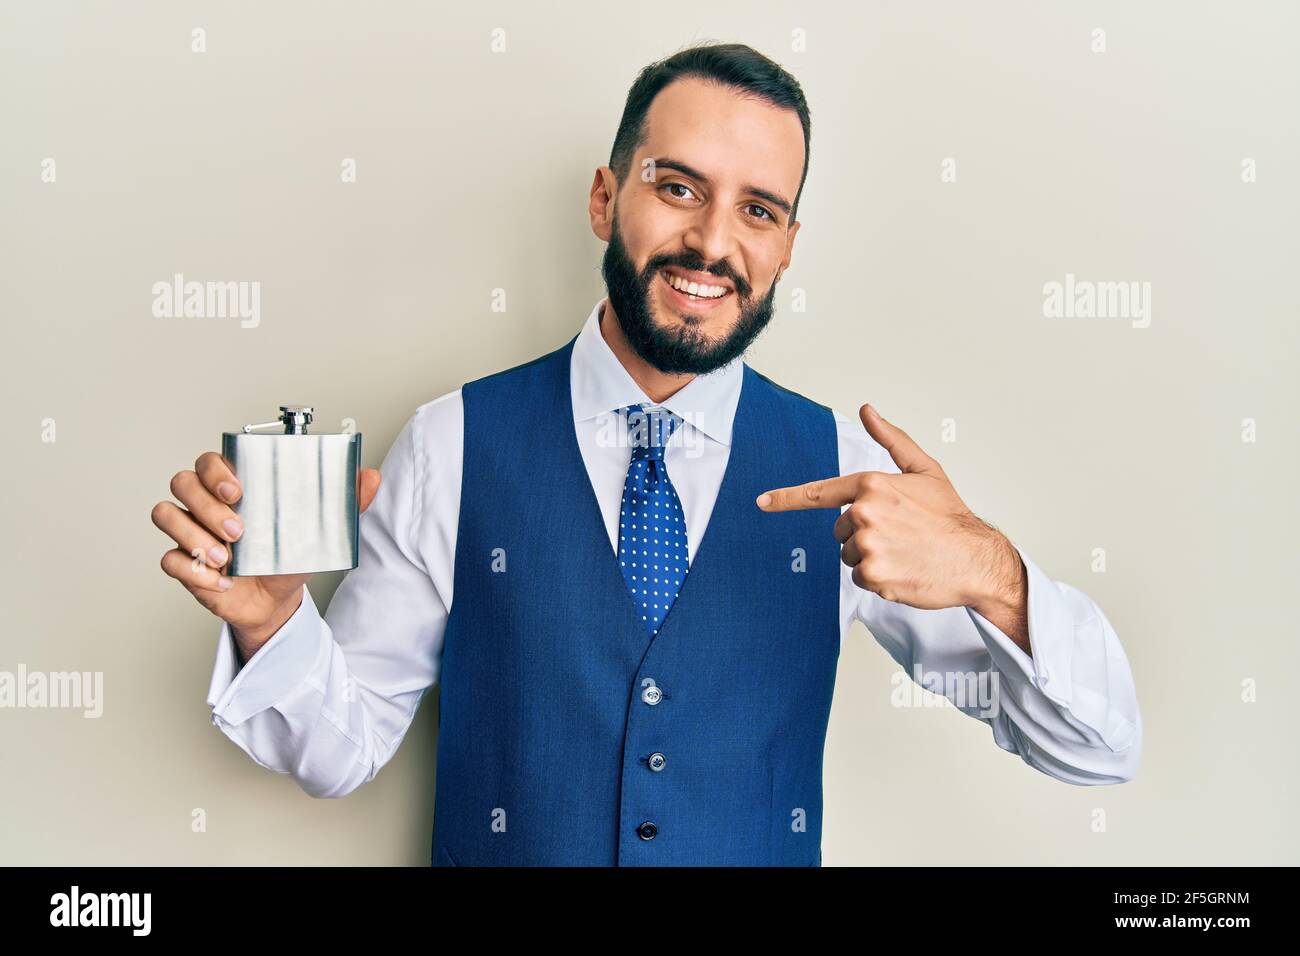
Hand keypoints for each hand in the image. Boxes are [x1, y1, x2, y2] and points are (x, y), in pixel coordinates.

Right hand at [153, 452, 381, 659]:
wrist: (277, 601)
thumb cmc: (290, 556)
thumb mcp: (319, 529)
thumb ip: (344, 501)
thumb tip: (371, 477)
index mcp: (233, 485)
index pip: (209, 460)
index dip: (215, 470)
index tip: (237, 489)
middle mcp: (204, 503)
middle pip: (182, 481)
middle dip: (207, 505)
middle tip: (240, 530)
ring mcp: (190, 531)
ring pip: (166, 514)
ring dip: (195, 535)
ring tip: (229, 557)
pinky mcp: (184, 564)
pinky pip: (169, 559)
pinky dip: (193, 570)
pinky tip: (222, 581)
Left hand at [755, 404, 1023, 615]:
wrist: (976, 557)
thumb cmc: (950, 514)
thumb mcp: (924, 469)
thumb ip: (891, 439)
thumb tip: (867, 410)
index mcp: (872, 484)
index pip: (820, 493)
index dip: (786, 498)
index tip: (762, 501)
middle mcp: (864, 513)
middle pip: (840, 530)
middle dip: (863, 534)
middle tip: (900, 534)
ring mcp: (868, 545)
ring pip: (849, 555)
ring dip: (872, 557)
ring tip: (905, 551)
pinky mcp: (873, 575)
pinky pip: (860, 578)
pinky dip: (879, 578)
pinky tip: (905, 569)